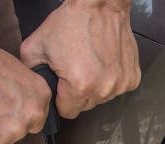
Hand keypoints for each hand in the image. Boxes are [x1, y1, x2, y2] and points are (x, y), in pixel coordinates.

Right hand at [0, 35, 50, 143]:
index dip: (17, 112)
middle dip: (3, 122)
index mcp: (39, 98)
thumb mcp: (13, 69)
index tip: (3, 106)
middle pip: (18, 130)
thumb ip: (22, 93)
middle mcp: (30, 119)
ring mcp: (11, 134)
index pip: (35, 117)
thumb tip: (18, 103)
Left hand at [20, 0, 140, 118]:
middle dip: (78, 93)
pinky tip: (104, 62)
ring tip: (90, 63)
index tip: (62, 86)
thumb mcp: (35, 46)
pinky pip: (117, 88)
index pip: (68, 112)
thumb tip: (35, 90)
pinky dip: (111, 79)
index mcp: (79, 85)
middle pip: (86, 106)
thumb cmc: (72, 23)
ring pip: (102, 98)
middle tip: (75, 69)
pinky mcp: (132, 78)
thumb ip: (31, 74)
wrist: (100, 5)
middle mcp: (103, 89)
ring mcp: (120, 84)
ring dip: (96, 86)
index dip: (61, 100)